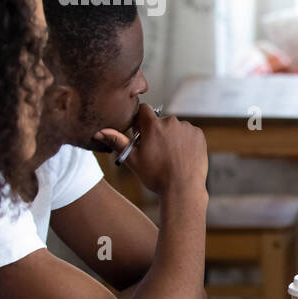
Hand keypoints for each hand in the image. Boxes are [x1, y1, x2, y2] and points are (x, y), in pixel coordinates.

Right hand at [93, 103, 207, 193]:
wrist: (182, 189)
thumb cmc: (155, 176)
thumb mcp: (132, 159)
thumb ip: (117, 142)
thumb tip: (98, 132)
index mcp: (153, 125)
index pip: (143, 110)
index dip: (140, 121)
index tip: (141, 134)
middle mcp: (171, 122)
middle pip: (160, 121)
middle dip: (156, 131)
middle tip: (156, 151)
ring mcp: (187, 128)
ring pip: (175, 127)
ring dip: (171, 136)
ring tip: (170, 156)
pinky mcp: (199, 135)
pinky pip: (189, 133)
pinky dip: (185, 141)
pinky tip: (182, 155)